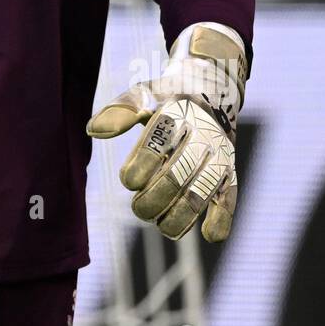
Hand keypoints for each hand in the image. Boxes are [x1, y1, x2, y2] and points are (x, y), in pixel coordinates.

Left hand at [86, 23, 247, 243]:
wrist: (212, 90)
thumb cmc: (166, 97)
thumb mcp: (143, 95)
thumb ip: (120, 112)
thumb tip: (93, 130)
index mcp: (177, 113)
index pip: (157, 144)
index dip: (140, 167)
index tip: (127, 181)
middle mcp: (202, 134)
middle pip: (177, 174)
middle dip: (154, 199)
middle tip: (138, 210)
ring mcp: (220, 154)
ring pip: (202, 191)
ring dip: (180, 215)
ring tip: (160, 225)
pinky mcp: (230, 171)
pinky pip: (229, 197)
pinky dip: (222, 218)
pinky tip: (208, 235)